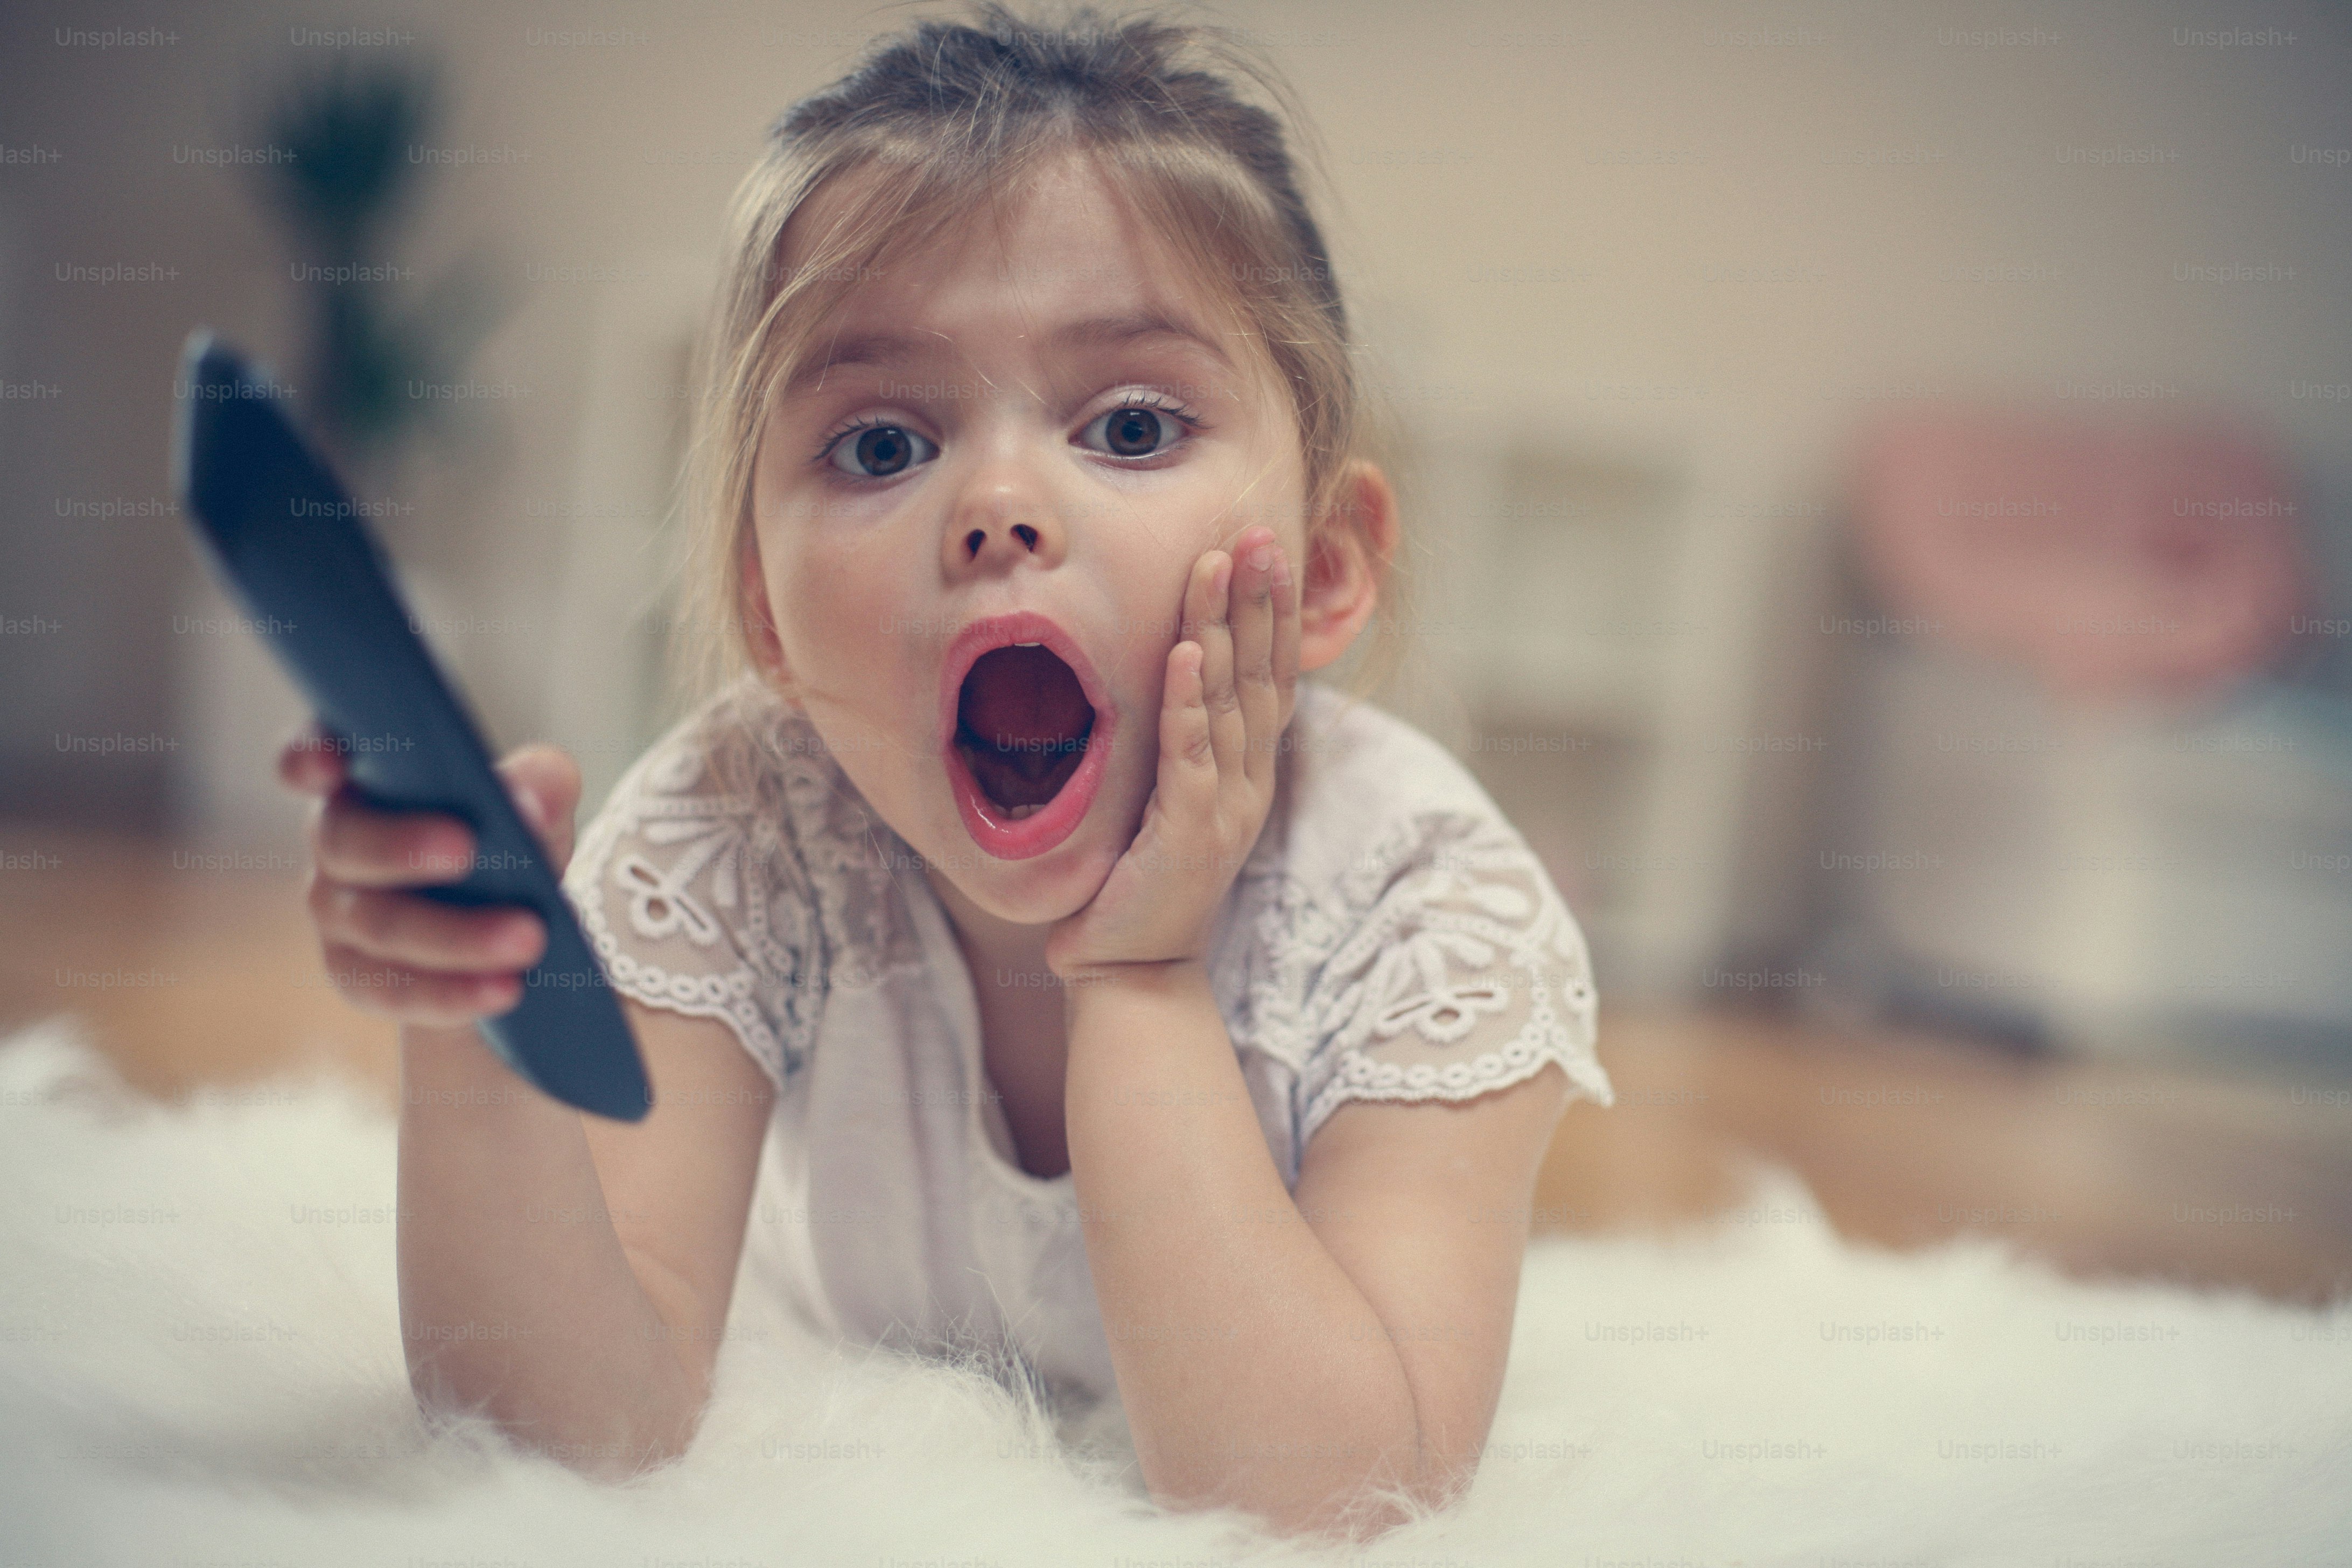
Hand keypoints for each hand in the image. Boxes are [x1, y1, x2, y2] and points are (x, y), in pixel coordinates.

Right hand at [277, 721, 582, 1026]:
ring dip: (454, 935)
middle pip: (345, 841)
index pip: (315, 753)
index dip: (310, 754)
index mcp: (366, 780)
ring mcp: (338, 912)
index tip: (328, 765)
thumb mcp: (534, 808)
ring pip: (378, 924)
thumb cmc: (506, 844)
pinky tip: (506, 988)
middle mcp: (337, 841)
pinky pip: (395, 989)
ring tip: (528, 938)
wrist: (505, 935)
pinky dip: (452, 992)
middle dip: (401, 845)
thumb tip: (532, 799)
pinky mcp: (357, 976)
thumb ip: (537, 785)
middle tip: (464, 849)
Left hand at [1046, 525, 1298, 978]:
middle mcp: (1248, 782)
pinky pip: (1191, 754)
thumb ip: (1182, 743)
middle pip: (1261, 674)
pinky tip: (1183, 652)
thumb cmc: (1139, 882)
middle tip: (1257, 532)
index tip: (1263, 547)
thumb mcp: (1171, 800)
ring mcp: (1225, 808)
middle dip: (1259, 599)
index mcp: (1246, 771)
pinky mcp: (1189, 833)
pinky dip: (1187, 701)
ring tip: (1216, 566)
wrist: (1129, 971)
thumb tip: (1176, 669)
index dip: (1270, 611)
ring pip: (1228, 701)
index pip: (1268, 675)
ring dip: (1222, 629)